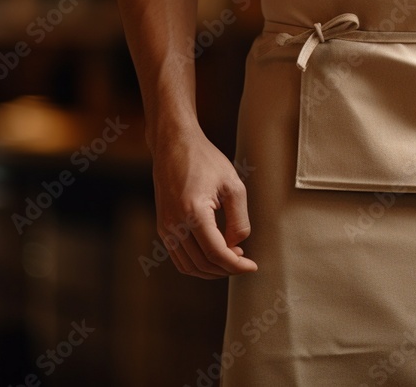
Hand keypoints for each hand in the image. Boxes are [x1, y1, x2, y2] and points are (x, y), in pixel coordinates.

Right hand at [152, 125, 257, 278]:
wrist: (174, 145)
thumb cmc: (205, 160)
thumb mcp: (233, 186)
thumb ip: (239, 220)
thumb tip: (236, 245)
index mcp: (193, 213)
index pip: (216, 253)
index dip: (237, 265)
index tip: (253, 266)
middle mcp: (174, 224)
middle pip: (202, 263)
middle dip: (226, 269)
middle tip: (245, 262)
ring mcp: (165, 227)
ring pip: (188, 265)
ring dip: (211, 270)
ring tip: (232, 258)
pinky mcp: (162, 226)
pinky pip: (179, 256)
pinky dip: (197, 263)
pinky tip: (215, 253)